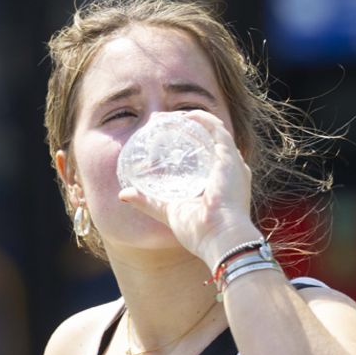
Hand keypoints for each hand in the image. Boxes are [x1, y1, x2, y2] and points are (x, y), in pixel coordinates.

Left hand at [118, 110, 264, 267]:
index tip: (163, 137)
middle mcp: (230, 171)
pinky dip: (201, 119)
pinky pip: (216, 129)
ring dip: (191, 120)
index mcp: (220, 185)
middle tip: (162, 124)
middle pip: (208, 141)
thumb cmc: (199, 232)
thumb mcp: (169, 212)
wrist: (220, 239)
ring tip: (169, 117)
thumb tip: (123, 195)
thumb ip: (148, 202)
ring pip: (212, 131)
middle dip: (186, 130)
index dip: (185, 144)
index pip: (205, 157)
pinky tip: (184, 115)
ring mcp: (232, 164)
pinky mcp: (230, 157)